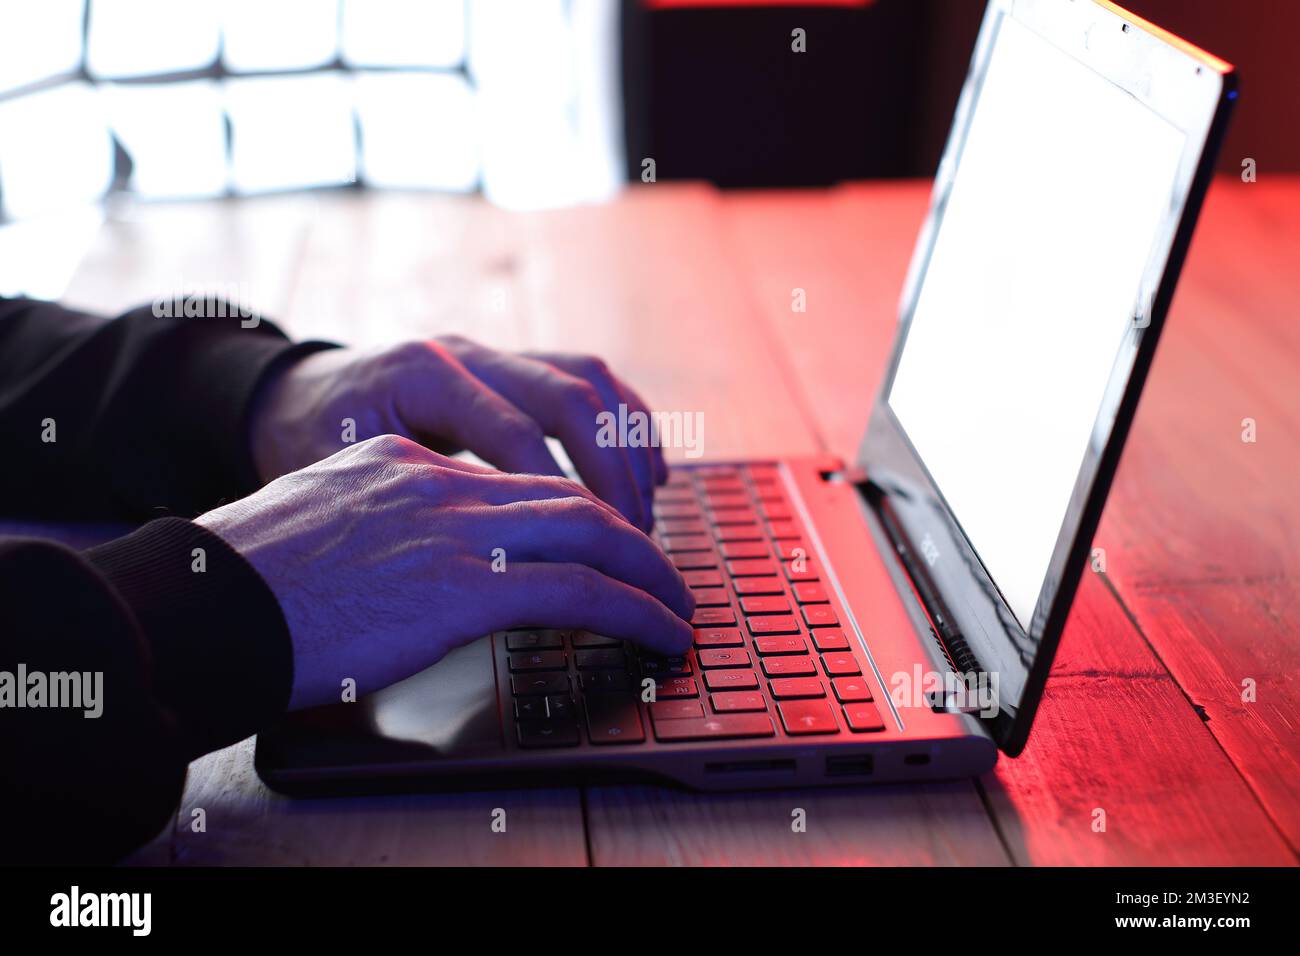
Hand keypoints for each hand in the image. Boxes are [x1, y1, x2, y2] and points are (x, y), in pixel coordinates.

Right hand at [197, 435, 693, 709]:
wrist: (201, 604)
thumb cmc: (244, 582)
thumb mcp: (319, 522)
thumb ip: (379, 522)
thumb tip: (415, 562)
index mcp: (405, 459)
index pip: (516, 476)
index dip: (574, 510)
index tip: (601, 541)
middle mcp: (440, 479)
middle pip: (571, 493)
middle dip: (631, 534)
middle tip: (663, 572)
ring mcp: (455, 527)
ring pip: (592, 532)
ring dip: (649, 573)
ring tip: (677, 608)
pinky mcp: (465, 584)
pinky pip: (580, 589)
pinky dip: (635, 610)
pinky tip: (660, 632)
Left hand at [250, 337, 666, 530]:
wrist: (294, 395)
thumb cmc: (308, 443)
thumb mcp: (342, 474)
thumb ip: (413, 502)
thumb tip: (491, 558)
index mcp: (423, 374)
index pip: (516, 432)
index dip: (562, 493)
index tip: (592, 555)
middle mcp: (466, 352)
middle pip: (568, 396)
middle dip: (612, 473)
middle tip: (634, 540)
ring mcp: (493, 354)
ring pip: (588, 381)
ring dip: (628, 447)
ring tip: (648, 512)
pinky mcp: (511, 366)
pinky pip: (588, 380)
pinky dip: (627, 423)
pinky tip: (651, 470)